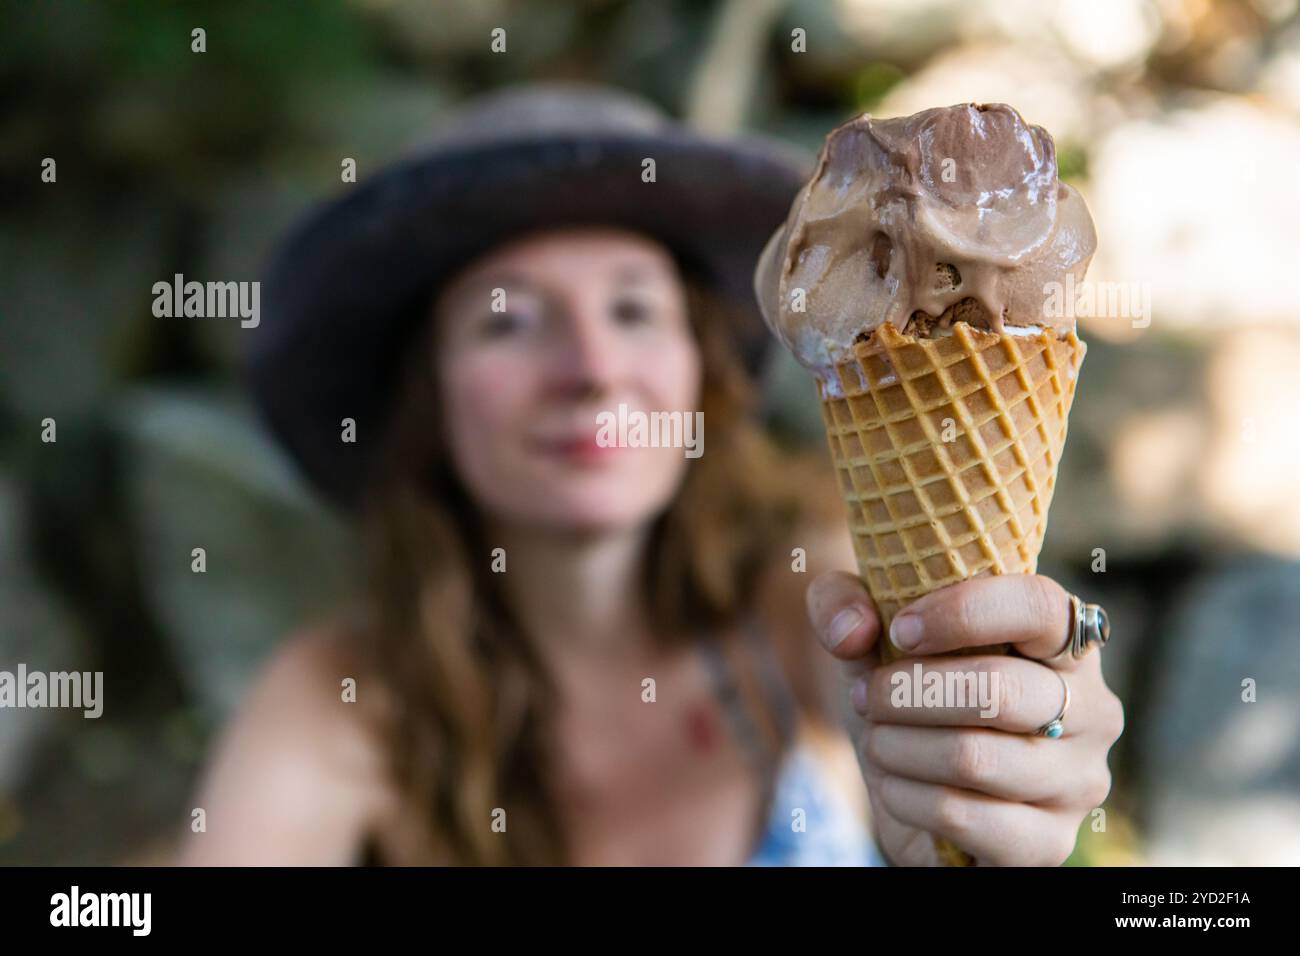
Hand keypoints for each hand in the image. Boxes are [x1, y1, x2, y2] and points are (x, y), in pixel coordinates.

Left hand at [806, 571, 1124, 865]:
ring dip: (898, 745)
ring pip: (974, 757)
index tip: (900, 630)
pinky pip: (963, 816)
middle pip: (998, 689)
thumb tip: (851, 630)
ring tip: (878, 740)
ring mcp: (1079, 781)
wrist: (910, 786)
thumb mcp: (863, 635)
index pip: (1038, 607)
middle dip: (907, 692)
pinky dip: (906, 797)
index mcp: (1065, 640)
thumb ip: (842, 603)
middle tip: (867, 696)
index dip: (962, 613)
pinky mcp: (1049, 844)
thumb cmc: (906, 693)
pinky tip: (894, 786)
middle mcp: (1093, 709)